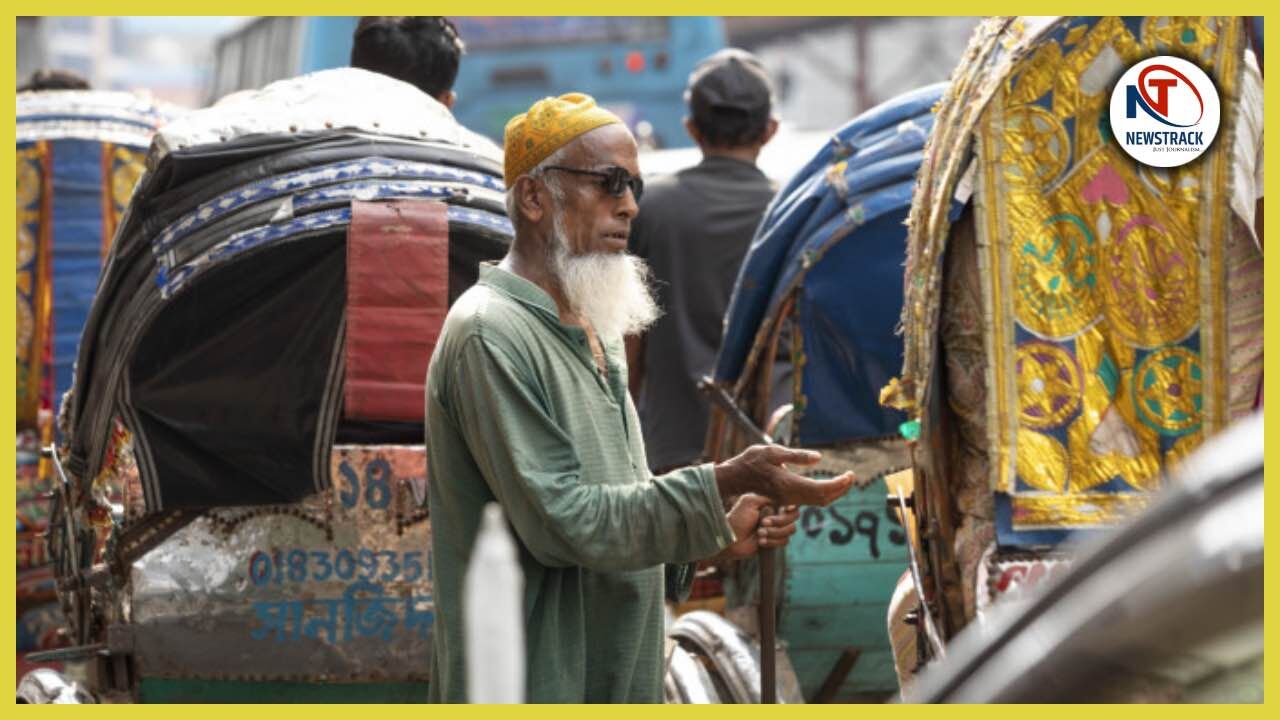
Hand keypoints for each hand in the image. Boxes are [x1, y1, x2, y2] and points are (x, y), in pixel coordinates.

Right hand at [714, 445, 854, 506]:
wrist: (734, 477)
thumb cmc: (751, 461)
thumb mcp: (772, 451)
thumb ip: (796, 456)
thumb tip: (818, 458)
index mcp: (788, 483)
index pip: (820, 489)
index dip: (838, 484)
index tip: (850, 475)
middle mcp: (790, 495)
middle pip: (823, 498)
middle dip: (840, 489)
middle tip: (852, 477)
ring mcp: (788, 499)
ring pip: (817, 501)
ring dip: (833, 493)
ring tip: (844, 481)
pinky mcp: (787, 498)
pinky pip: (810, 500)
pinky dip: (823, 494)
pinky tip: (829, 485)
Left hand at [718, 495, 799, 559]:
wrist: (730, 539)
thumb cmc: (737, 519)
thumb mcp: (749, 502)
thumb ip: (767, 497)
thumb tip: (783, 498)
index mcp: (770, 503)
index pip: (790, 502)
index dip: (792, 507)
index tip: (786, 509)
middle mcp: (775, 514)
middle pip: (794, 517)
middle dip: (779, 521)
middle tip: (762, 523)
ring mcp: (776, 528)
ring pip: (790, 530)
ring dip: (774, 532)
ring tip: (759, 533)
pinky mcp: (774, 541)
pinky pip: (784, 541)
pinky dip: (772, 542)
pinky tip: (760, 542)